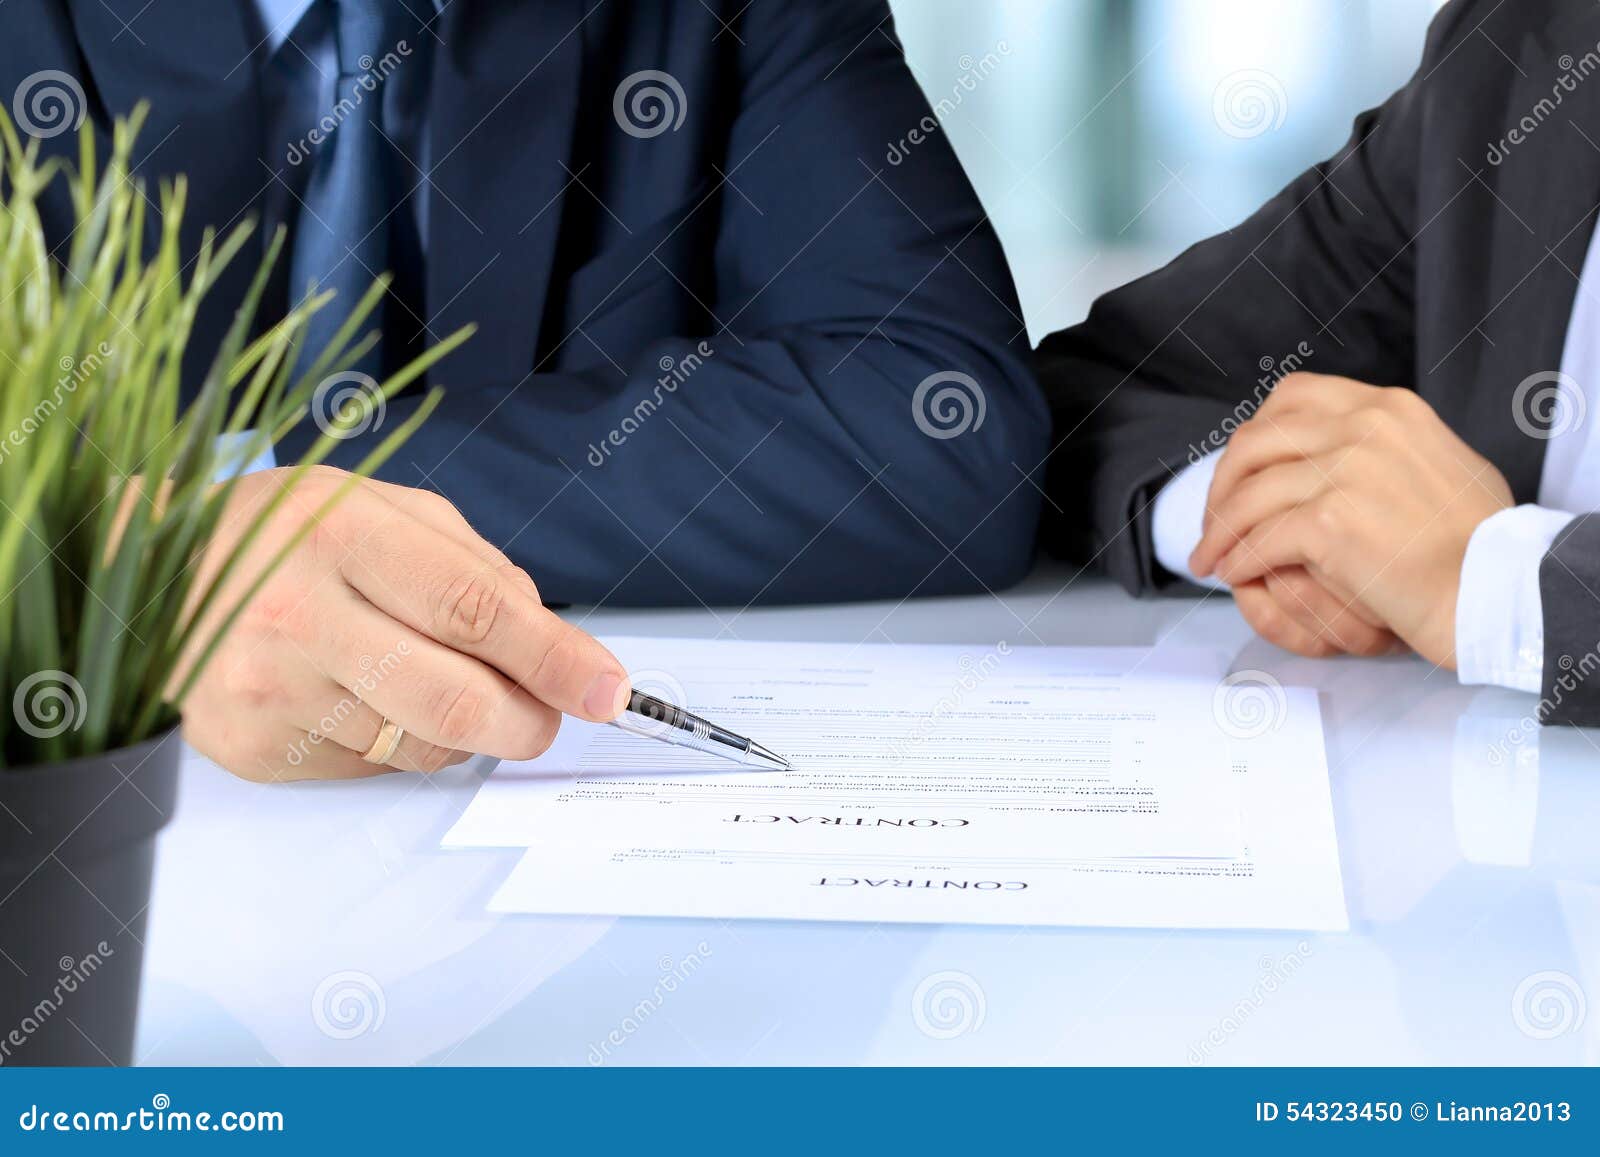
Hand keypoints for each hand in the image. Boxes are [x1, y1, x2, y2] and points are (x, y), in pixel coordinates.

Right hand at [176, 466, 629, 780]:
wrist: (145, 577)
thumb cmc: (280, 535)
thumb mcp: (377, 507)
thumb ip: (472, 564)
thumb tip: (550, 641)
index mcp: (339, 535)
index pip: (473, 609)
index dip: (554, 656)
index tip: (607, 688)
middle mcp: (296, 615)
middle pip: (455, 700)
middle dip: (529, 719)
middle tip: (549, 713)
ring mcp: (267, 691)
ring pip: (421, 746)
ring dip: (465, 729)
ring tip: (433, 678)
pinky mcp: (252, 750)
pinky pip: (372, 768)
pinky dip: (398, 741)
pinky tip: (364, 695)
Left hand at [1189, 374, 1512, 666]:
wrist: (1497, 588)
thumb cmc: (1473, 540)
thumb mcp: (1435, 460)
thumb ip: (1383, 446)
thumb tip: (1332, 449)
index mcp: (1386, 407)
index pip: (1292, 398)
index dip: (1253, 436)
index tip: (1240, 473)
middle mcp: (1363, 427)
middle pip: (1255, 443)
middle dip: (1222, 485)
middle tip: (1212, 522)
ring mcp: (1345, 471)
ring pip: (1248, 495)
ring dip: (1219, 531)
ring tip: (1210, 559)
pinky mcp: (1329, 521)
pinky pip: (1258, 538)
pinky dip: (1238, 558)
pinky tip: (1234, 574)